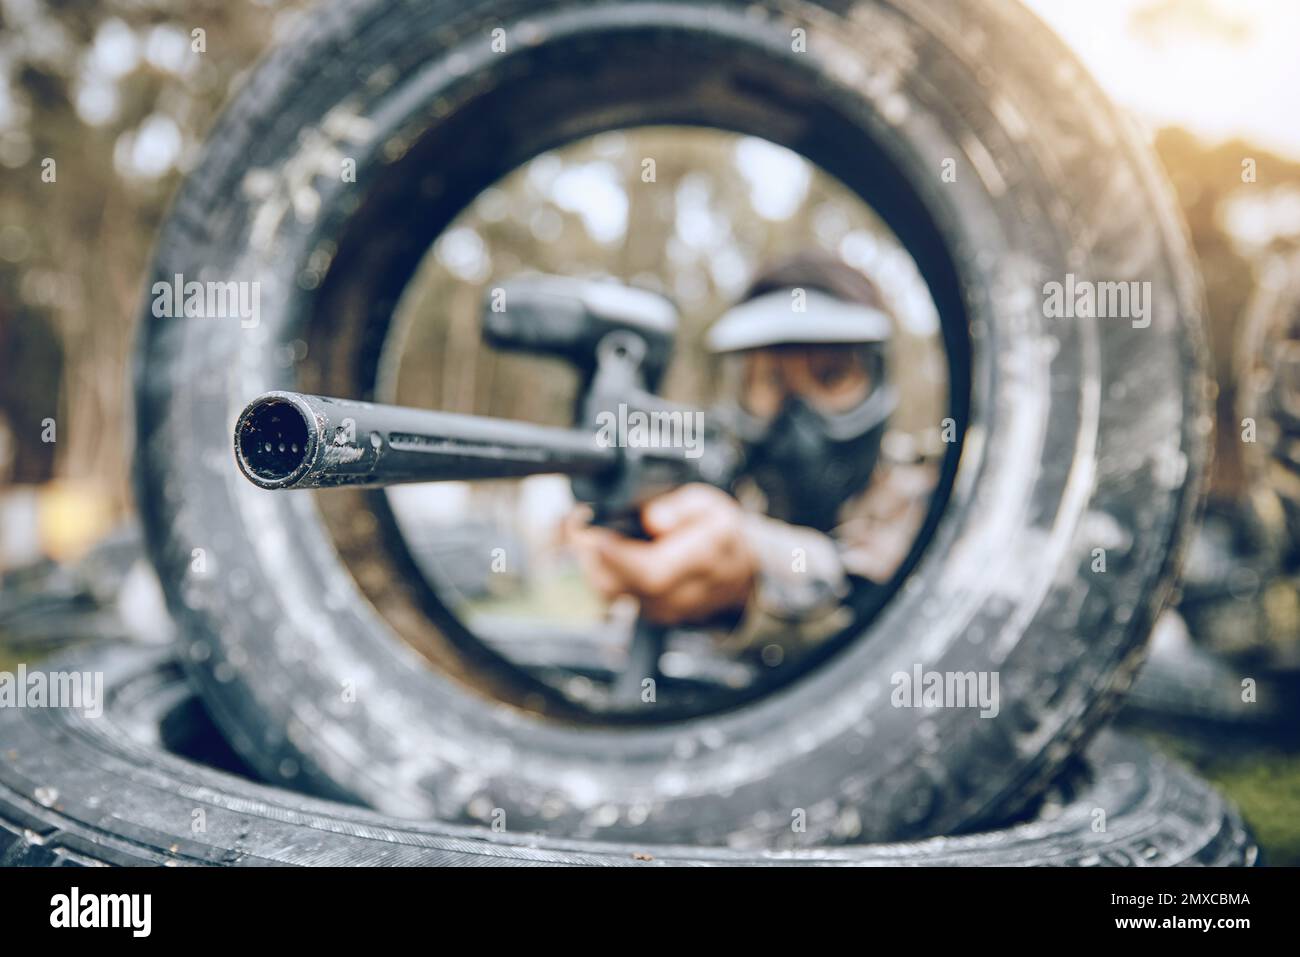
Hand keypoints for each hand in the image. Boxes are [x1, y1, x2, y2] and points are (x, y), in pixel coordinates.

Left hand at [566, 484, 757, 624]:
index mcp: (701, 561)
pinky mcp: (651, 613)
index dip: (613, 554)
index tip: (587, 529)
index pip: (650, 571)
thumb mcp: (710, 505)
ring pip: (611, 593)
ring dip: (589, 563)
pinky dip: (599, 573)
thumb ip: (681, 508)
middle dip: (588, 555)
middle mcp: (681, 593)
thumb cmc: (722, 534)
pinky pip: (614, 596)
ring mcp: (664, 609)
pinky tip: (598, 550)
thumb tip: (654, 518)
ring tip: (584, 533)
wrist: (741, 572)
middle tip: (577, 525)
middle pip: (619, 586)